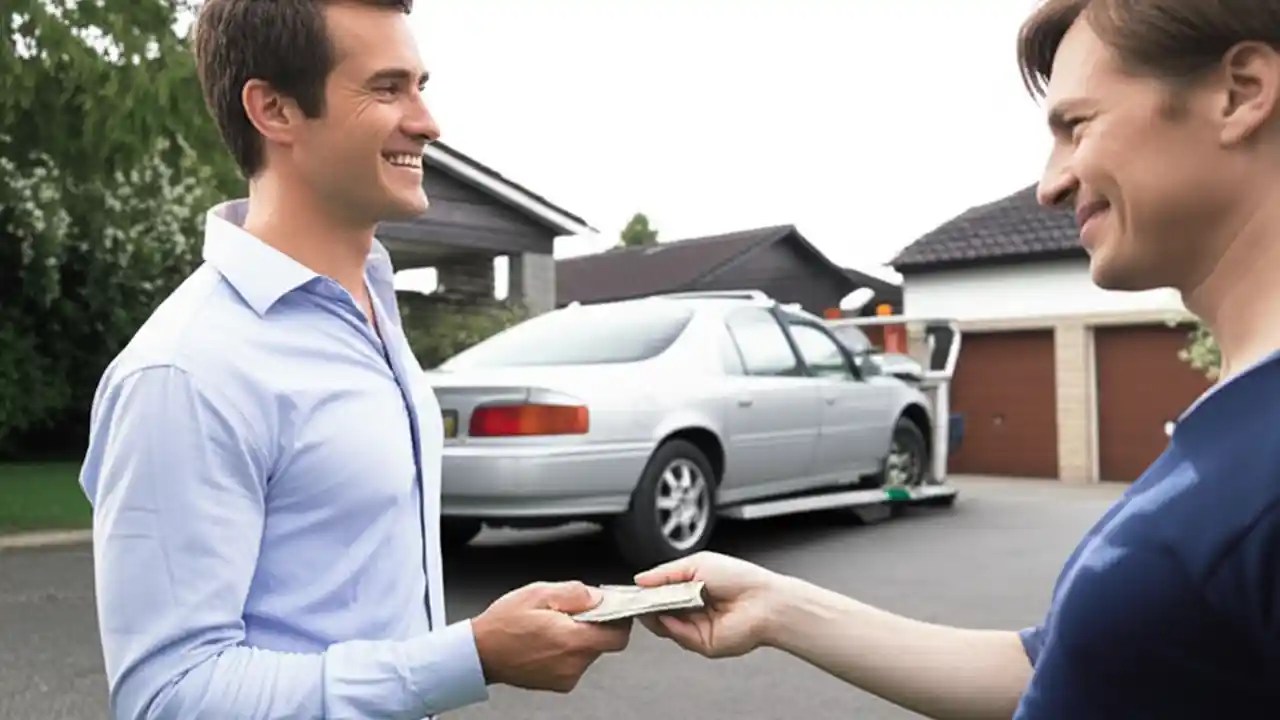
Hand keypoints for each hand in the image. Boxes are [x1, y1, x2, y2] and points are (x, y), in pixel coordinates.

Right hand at [471, 581, 631, 692]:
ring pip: (590, 652)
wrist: (480, 653)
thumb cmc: (503, 624)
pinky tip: (550, 639)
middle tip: (574, 611)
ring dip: (581, 637)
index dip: (620, 619)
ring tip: (556, 624)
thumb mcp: (539, 593)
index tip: (613, 607)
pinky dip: (570, 650)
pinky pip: (576, 663)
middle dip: (596, 625)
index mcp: (571, 641)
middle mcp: (572, 664)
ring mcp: (566, 677)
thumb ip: (575, 593)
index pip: (618, 636)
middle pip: (604, 644)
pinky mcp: (559, 684)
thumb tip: (598, 597)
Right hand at [633, 551, 783, 658]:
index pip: (660, 593)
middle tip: (635, 598)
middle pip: (658, 611)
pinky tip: (668, 615)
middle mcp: (692, 609)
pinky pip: (678, 636)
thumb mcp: (696, 564)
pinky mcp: (702, 643)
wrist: (764, 602)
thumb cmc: (739, 578)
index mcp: (691, 588)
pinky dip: (670, 627)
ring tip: (650, 603)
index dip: (645, 592)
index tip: (631, 590)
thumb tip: (640, 579)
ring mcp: (696, 627)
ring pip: (664, 626)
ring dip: (654, 615)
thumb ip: (665, 573)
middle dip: (645, 604)